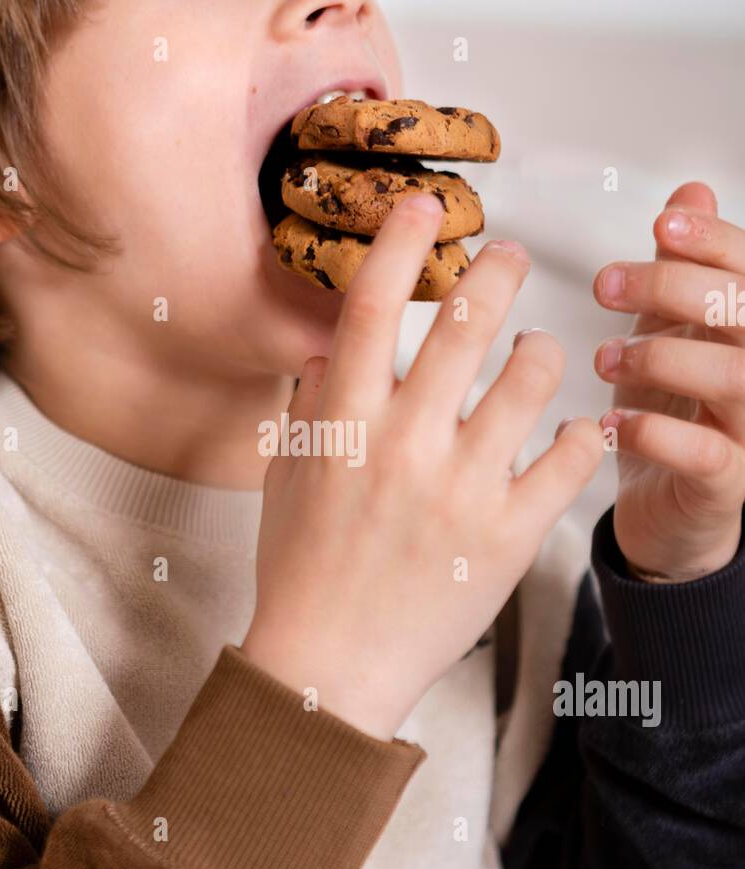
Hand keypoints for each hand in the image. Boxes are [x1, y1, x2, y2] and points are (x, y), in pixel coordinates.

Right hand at [243, 196, 602, 740]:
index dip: (398, 241)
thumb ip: (310, 406)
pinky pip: (570, 459)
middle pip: (466, 322)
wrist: (330, 664)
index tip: (421, 204)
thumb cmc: (302, 571)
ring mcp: (462, 488)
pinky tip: (577, 430)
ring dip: (543, 352)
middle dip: (497, 270)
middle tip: (512, 258)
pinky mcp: (509, 534)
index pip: (373, 307)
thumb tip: (329, 350)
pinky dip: (582, 434)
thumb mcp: (287, 478)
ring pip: (532, 378)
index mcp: (346, 423)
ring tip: (540, 355)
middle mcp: (405, 443)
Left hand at [594, 181, 744, 581]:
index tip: (659, 224)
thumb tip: (690, 191)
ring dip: (661, 356)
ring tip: (603, 356)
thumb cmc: (671, 410)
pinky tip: (610, 424)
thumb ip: (684, 267)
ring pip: (733, 376)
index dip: (714, 239)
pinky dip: (653, 433)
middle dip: (675, 286)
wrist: (668, 508)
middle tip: (605, 286)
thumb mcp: (671, 328)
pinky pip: (704, 453)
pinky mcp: (727, 484)